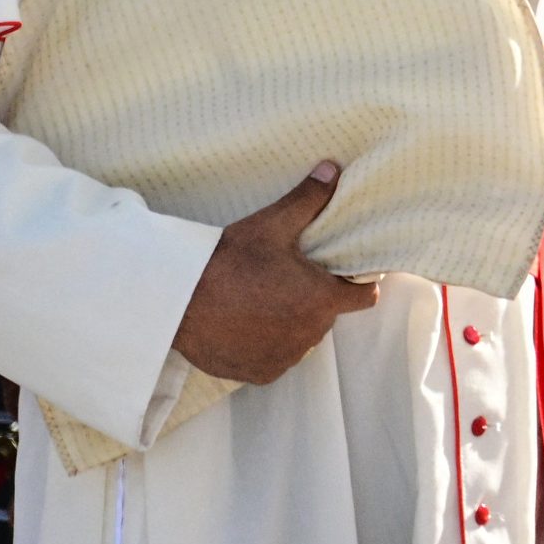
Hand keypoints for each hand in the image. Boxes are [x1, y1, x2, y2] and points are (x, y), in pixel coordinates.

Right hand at [171, 163, 378, 384]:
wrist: (179, 300)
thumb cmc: (230, 260)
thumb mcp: (272, 225)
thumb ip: (309, 199)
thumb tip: (332, 169)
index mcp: (322, 300)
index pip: (363, 297)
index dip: (357, 283)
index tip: (344, 273)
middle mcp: (309, 335)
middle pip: (326, 315)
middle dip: (314, 298)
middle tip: (287, 278)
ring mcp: (284, 358)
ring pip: (301, 337)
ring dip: (290, 323)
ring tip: (262, 300)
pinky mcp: (259, 374)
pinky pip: (275, 357)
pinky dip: (266, 344)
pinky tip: (247, 323)